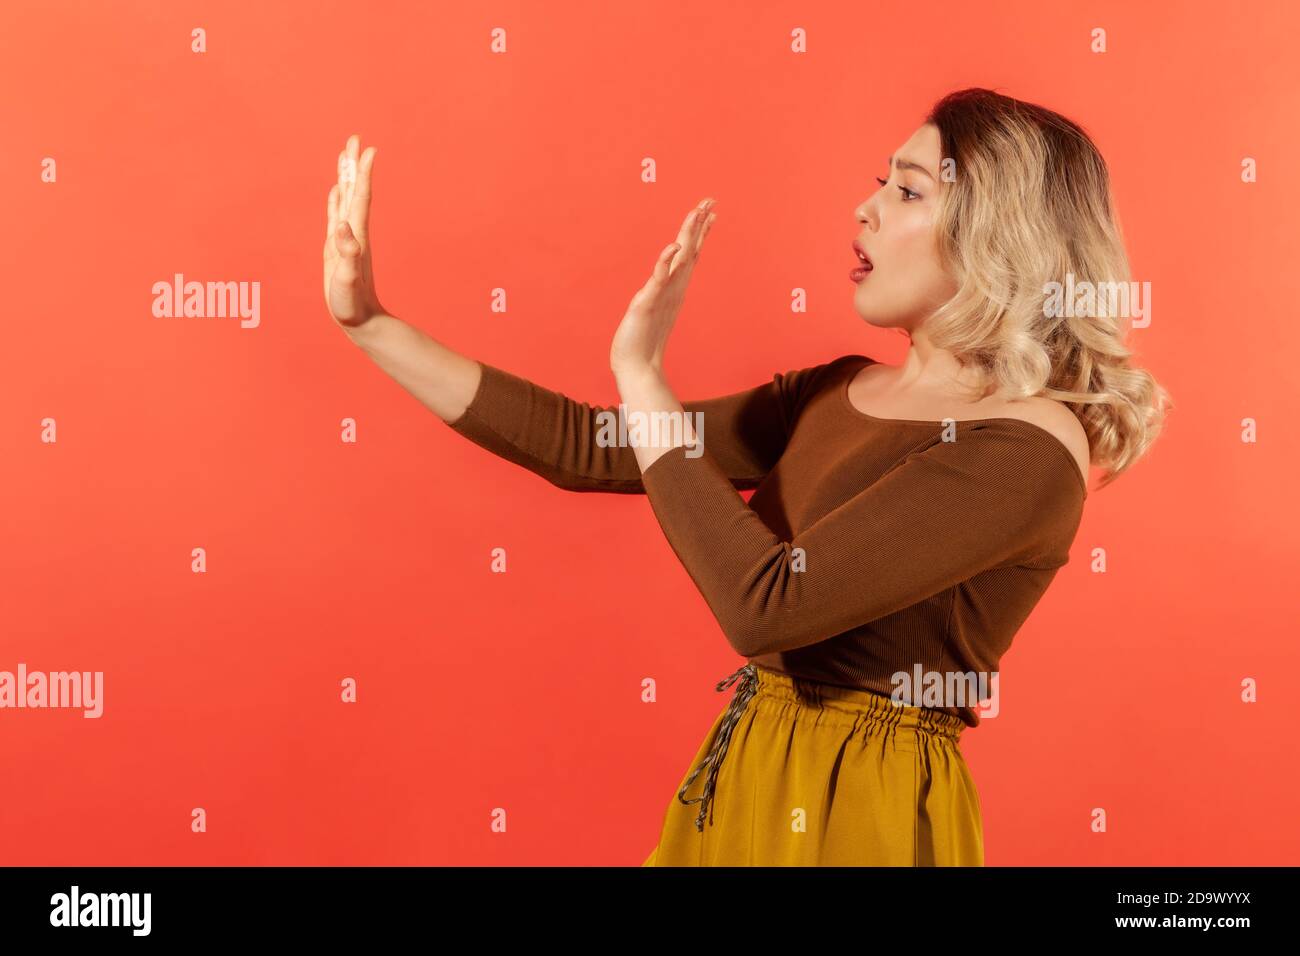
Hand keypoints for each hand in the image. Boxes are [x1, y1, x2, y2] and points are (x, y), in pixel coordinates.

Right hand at [324, 134, 385, 328]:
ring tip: (344, 154)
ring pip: (344, 199)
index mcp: (356, 236)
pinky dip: (335, 199)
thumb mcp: (347, 280)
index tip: (368, 149)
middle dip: (353, 165)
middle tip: (355, 138)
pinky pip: (336, 215)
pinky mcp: (337, 247)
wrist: (361, 321)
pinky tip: (335, 189)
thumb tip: (341, 227)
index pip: (359, 198)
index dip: (363, 174)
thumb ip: (347, 254)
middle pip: (352, 191)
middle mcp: (353, 232)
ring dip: (344, 176)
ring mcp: (345, 238)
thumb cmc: (353, 305)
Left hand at [610, 198, 716, 377]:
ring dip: (689, 235)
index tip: (710, 212)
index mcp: (675, 287)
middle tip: (711, 201)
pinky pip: (660, 278)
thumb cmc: (643, 342)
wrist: (637, 366)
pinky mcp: (649, 302)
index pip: (691, 253)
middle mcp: (674, 288)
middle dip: (700, 224)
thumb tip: (665, 289)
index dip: (700, 232)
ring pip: (680, 258)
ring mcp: (664, 294)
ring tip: (698, 212)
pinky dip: (667, 261)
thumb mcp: (654, 310)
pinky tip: (674, 247)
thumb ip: (661, 296)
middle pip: (691, 249)